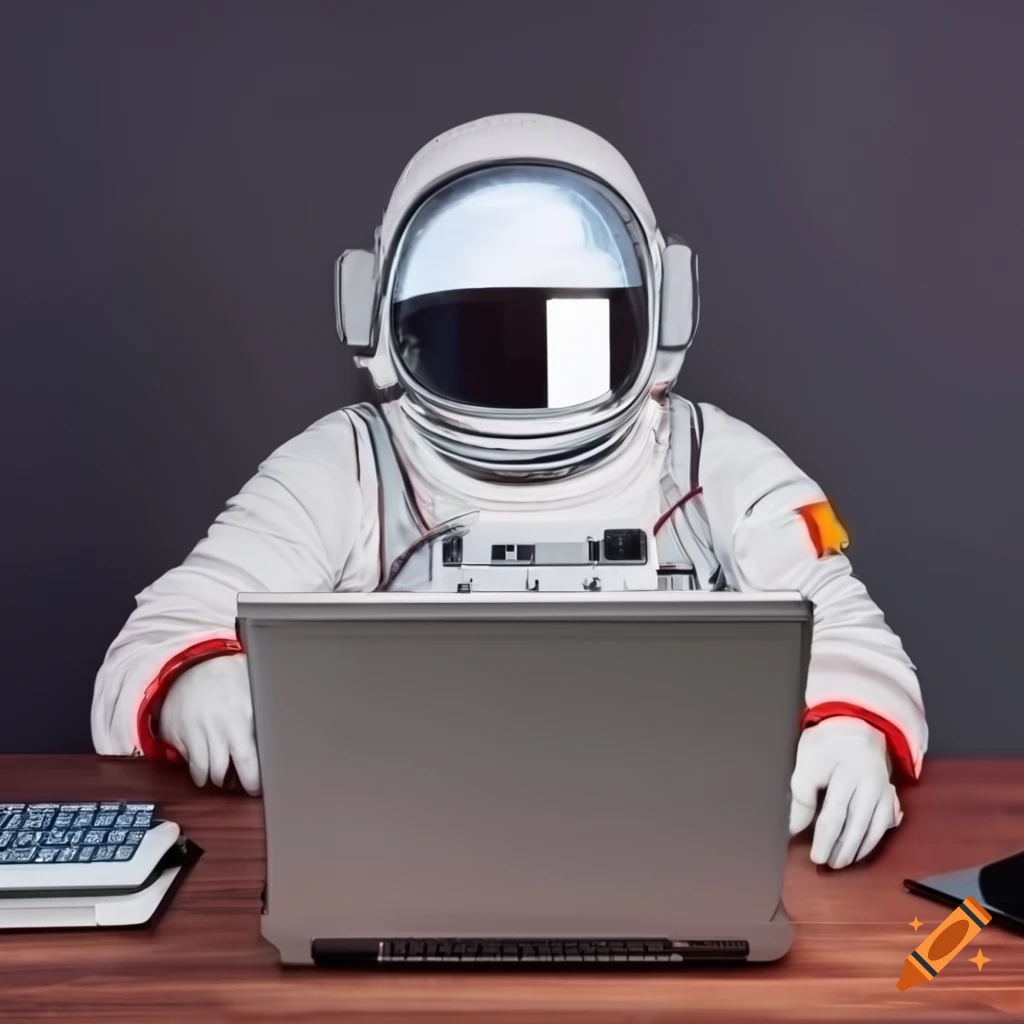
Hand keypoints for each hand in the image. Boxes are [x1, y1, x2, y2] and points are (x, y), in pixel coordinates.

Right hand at [158, 655, 260, 794]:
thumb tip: (296, 711)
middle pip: (222, 771)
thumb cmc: (228, 677)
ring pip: (204, 771)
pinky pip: (187, 762)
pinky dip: (195, 769)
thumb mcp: (252, 686)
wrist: (190, 665)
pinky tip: (203, 768)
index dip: (253, 780)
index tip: (257, 788)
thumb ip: (268, 705)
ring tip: (220, 777)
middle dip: (232, 784)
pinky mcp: (177, 734)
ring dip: (212, 778)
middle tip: (241, 786)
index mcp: (242, 717)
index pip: (248, 759)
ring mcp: (195, 732)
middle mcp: (217, 728)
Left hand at [788, 717, 901, 868]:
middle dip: (840, 848)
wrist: (856, 726)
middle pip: (856, 824)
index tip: (814, 856)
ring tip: (842, 862)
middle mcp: (870, 783)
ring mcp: (884, 789)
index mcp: (847, 773)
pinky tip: (861, 850)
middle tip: (826, 863)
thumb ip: (802, 795)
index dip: (823, 839)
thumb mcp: (806, 761)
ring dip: (857, 849)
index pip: (834, 815)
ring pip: (873, 827)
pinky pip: (885, 823)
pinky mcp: (891, 794)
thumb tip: (795, 827)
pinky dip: (873, 840)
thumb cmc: (826, 745)